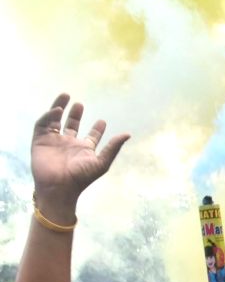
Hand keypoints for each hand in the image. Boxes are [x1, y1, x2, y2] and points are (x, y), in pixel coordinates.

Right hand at [31, 94, 129, 220]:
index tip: (102, 121)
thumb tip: (128, 134)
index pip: (91, 136)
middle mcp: (69, 144)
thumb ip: (113, 147)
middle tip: (80, 104)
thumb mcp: (101, 162)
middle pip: (72, 126)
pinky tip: (58, 109)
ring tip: (66, 95)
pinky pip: (43, 124)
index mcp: (84, 150)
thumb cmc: (81, 177)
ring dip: (60, 108)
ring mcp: (54, 142)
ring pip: (56, 121)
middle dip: (76, 115)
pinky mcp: (40, 141)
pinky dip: (49, 115)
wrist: (59, 187)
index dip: (96, 129)